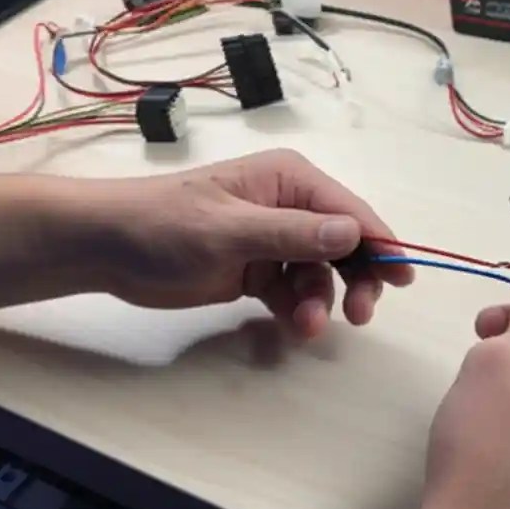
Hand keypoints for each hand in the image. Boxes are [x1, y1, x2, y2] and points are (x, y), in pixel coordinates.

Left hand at [87, 149, 413, 336]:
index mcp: (289, 180)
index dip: (382, 243)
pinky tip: (292, 327)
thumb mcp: (229, 230)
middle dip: (356, 279)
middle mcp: (290, 206)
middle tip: (360, 315)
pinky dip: (298, 310)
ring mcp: (274, 240)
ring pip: (322, 274)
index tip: (405, 276)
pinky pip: (295, 292)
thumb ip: (293, 234)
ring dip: (322, 302)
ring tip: (306, 328)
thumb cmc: (163, 226)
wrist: (104, 249)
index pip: (349, 212)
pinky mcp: (258, 271)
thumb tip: (353, 234)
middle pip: (344, 245)